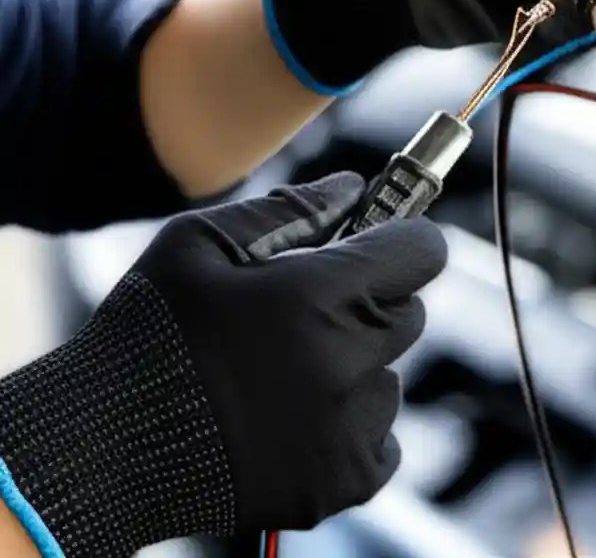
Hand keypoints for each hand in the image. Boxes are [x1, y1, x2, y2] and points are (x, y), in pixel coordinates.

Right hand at [0, 173, 446, 556]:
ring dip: (356, 372)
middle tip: (304, 317)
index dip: (402, 242)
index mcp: (315, 297)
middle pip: (408, 315)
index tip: (379, 247)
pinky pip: (381, 440)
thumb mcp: (198, 246)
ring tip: (280, 379)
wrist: (102, 450)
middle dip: (369, 306)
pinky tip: (287, 422)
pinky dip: (348, 429)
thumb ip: (289, 210)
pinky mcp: (342, 480)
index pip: (422, 252)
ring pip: (390, 379)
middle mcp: (344, 364)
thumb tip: (353, 185)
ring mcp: (347, 429)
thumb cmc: (148, 333)